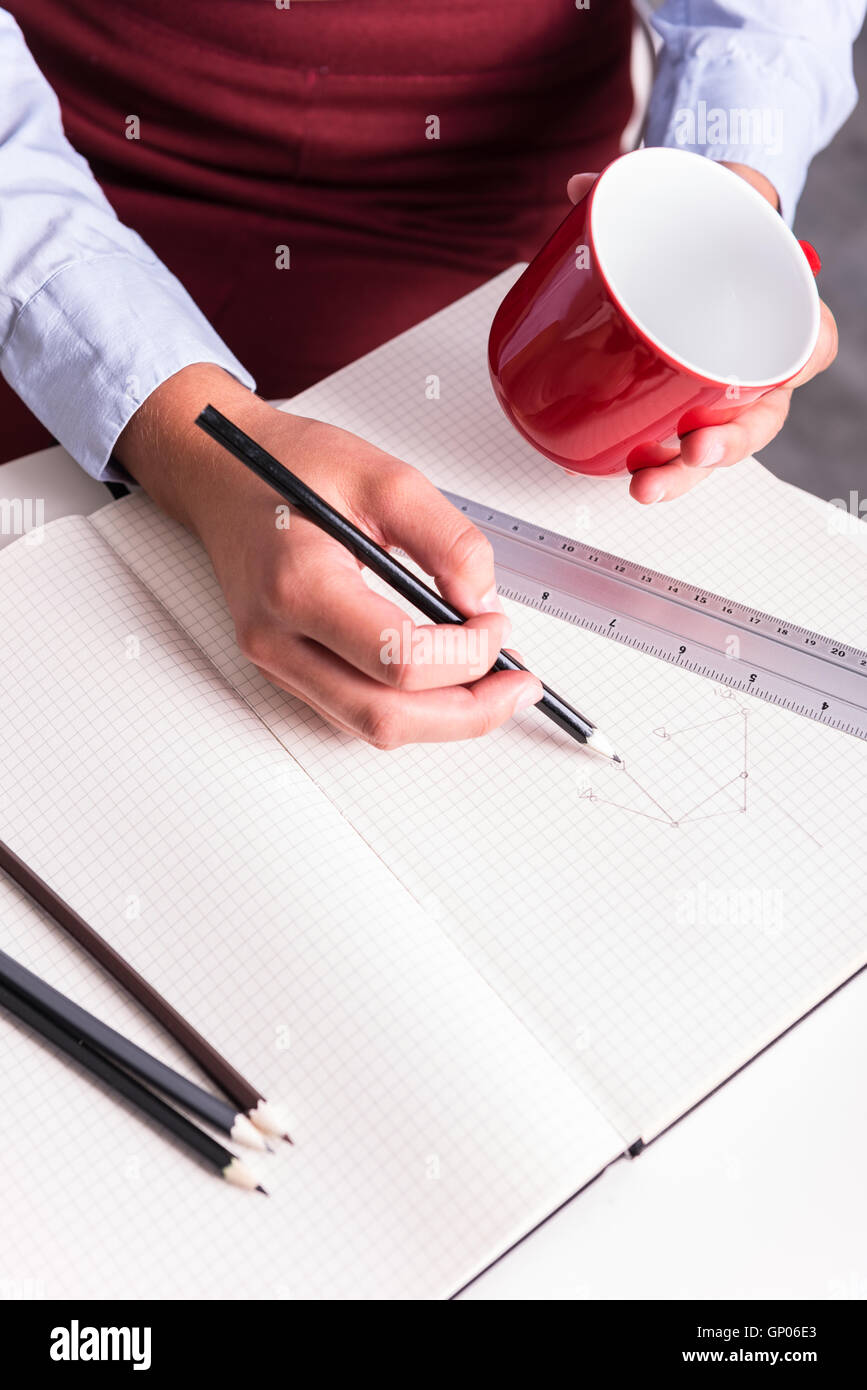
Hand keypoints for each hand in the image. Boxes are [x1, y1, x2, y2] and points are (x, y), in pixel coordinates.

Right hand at [116, 364, 542, 746]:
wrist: (221, 474)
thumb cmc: (287, 468)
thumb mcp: (384, 477)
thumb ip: (448, 540)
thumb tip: (483, 600)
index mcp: (299, 585)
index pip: (398, 659)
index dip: (467, 654)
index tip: (498, 623)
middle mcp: (278, 639)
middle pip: (385, 718)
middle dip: (467, 712)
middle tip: (518, 686)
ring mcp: (276, 662)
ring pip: (370, 728)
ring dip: (442, 717)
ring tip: (490, 682)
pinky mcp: (286, 669)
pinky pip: (355, 713)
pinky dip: (409, 706)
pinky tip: (444, 677)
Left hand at [566, 167, 838, 503]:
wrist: (688, 250)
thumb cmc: (704, 235)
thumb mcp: (688, 198)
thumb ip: (642, 183)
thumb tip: (581, 186)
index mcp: (778, 315)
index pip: (812, 342)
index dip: (801, 360)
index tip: (786, 372)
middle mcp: (755, 367)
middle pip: (758, 419)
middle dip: (727, 444)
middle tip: (697, 452)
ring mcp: (717, 396)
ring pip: (711, 445)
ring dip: (681, 473)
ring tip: (647, 486)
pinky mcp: (678, 410)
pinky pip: (672, 445)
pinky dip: (650, 464)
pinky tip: (626, 476)